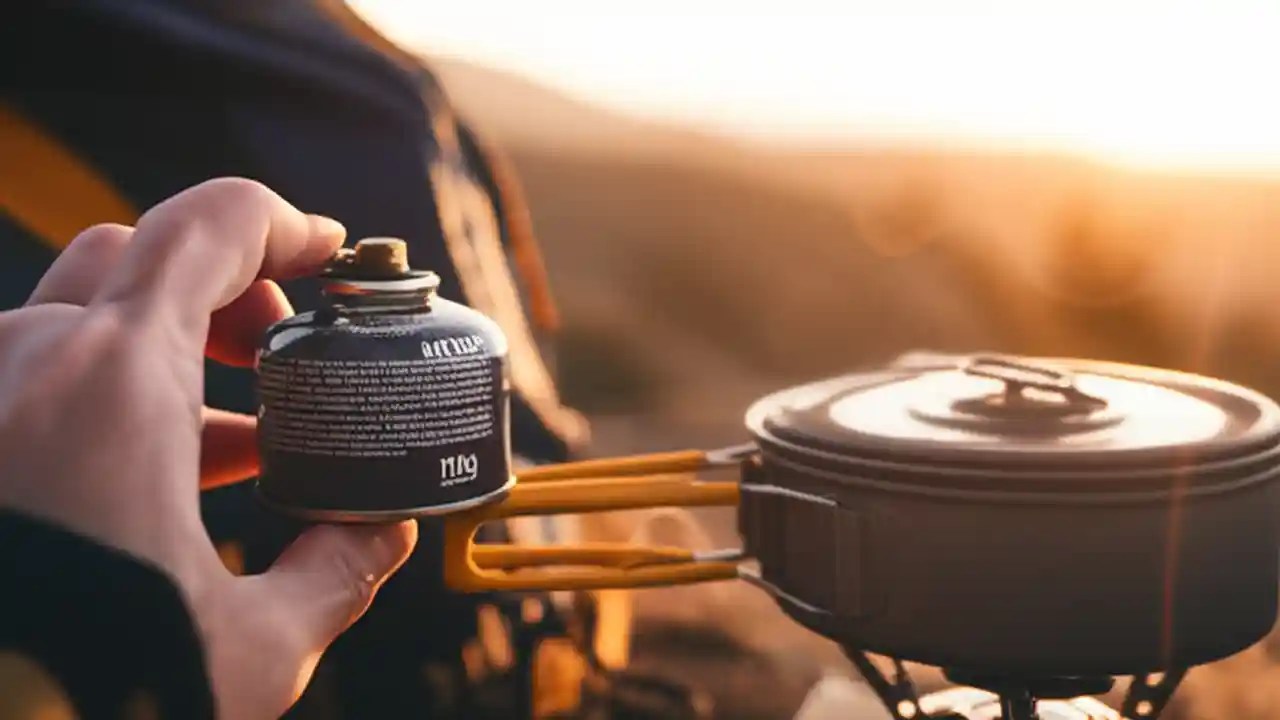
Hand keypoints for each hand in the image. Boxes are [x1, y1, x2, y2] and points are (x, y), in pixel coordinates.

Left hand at [0, 178, 417, 718]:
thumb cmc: (77, 696)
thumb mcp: (245, 650)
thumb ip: (336, 572)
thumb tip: (383, 533)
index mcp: (112, 380)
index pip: (211, 225)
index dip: (288, 226)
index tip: (332, 258)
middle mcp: (28, 364)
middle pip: (145, 256)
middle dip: (231, 290)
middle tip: (288, 353)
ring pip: (86, 316)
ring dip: (175, 348)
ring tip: (248, 432)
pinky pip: (46, 379)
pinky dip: (118, 395)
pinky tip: (175, 474)